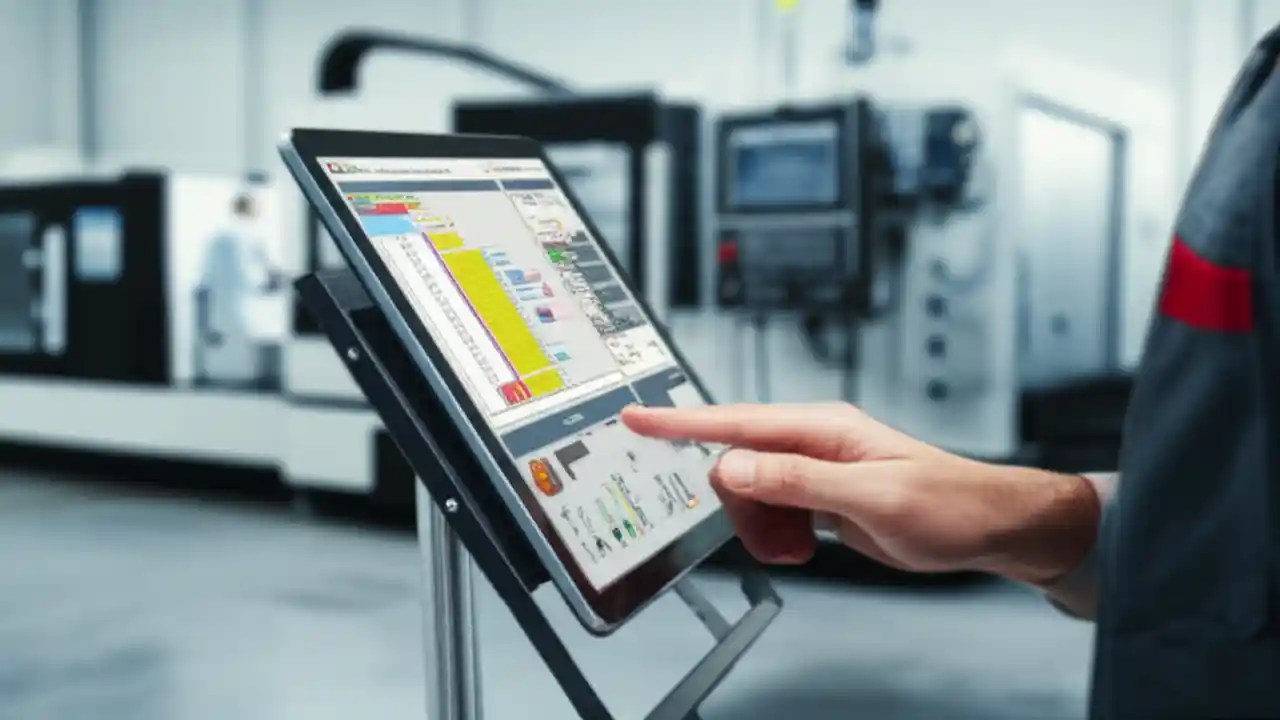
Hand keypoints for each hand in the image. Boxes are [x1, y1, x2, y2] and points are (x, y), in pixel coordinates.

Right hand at [621, 403, 1098, 584]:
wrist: (985, 528)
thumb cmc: (946, 504)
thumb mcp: (872, 497)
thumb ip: (798, 480)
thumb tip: (735, 466)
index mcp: (821, 428)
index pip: (736, 422)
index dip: (682, 422)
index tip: (638, 418)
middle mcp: (811, 441)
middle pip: (737, 467)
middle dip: (742, 508)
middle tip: (777, 540)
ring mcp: (812, 468)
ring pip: (750, 495)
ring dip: (762, 528)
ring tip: (799, 548)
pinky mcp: (817, 494)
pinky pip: (771, 512)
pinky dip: (776, 536)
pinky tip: (804, 547)